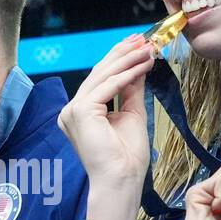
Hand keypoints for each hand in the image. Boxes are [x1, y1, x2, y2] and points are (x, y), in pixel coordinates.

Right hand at [57, 34, 156, 219]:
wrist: (121, 180)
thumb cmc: (126, 157)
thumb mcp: (131, 114)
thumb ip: (131, 90)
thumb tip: (138, 65)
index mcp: (80, 113)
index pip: (99, 79)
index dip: (118, 59)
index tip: (138, 45)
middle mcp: (71, 110)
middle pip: (99, 73)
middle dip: (122, 54)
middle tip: (143, 39)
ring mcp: (73, 110)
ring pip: (103, 77)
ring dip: (128, 60)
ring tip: (148, 49)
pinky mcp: (80, 111)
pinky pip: (107, 87)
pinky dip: (127, 74)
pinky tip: (144, 65)